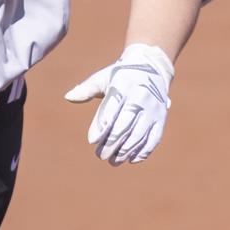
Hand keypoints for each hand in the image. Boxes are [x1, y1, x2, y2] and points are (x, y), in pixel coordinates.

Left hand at [62, 44, 174, 164]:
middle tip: (100, 156)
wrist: (152, 68)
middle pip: (124, 125)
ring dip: (125, 151)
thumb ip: (87, 89)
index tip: (92, 141)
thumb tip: (68, 97)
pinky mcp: (161, 118)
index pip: (111, 108)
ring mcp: (153, 109)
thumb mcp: (103, 77)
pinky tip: (131, 159)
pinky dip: (143, 151)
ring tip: (113, 161)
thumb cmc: (121, 76)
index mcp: (123, 85)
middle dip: (111, 144)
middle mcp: (140, 97)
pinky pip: (154, 138)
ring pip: (139, 135)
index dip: (101, 126)